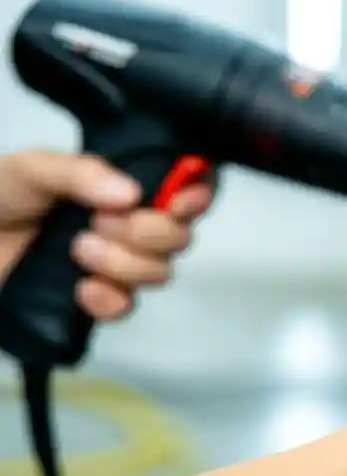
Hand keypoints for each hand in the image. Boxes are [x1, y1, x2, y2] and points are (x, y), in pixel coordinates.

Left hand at [0, 150, 213, 319]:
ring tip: (78, 250)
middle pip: (181, 237)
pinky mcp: (99, 299)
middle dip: (150, 232)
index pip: (189, 189)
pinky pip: (127, 307)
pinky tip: (82, 289)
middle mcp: (133, 226)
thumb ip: (82, 172)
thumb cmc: (0, 197)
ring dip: (122, 263)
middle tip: (102, 222)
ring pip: (159, 273)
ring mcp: (120, 265)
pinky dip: (109, 299)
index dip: (197, 196)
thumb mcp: (35, 169)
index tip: (178, 202)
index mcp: (128, 187)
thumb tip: (130, 194)